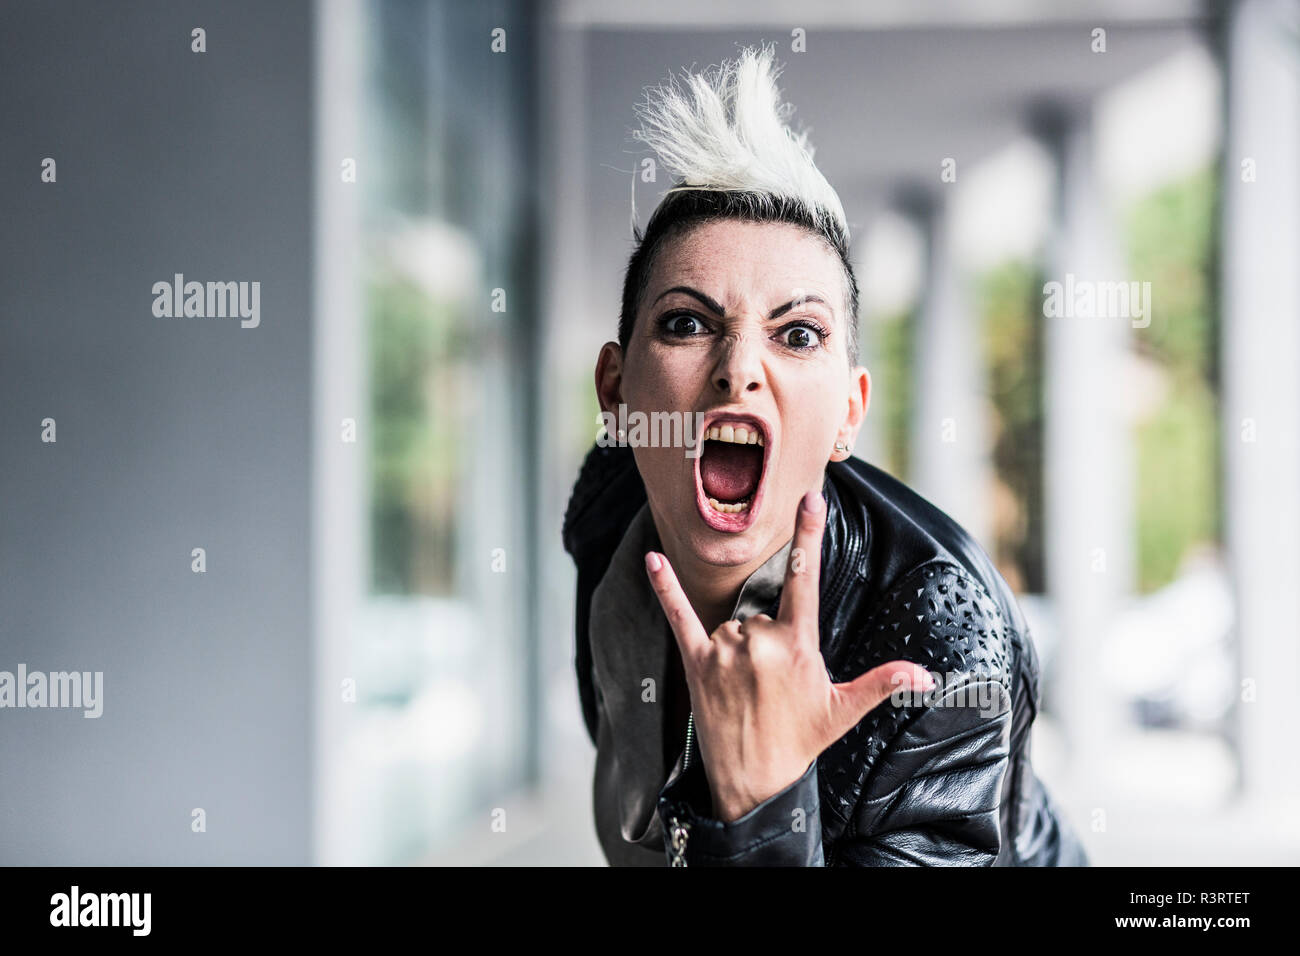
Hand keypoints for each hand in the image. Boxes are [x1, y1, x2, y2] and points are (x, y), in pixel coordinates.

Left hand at [645, 489, 934, 821]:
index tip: (811, 497)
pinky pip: (679, 616)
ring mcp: (726, 650)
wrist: (753, 782)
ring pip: (733, 624)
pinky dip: (665, 587)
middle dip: (768, 641)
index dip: (810, 537)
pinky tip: (652, 559)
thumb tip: (926, 675)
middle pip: (762, 613)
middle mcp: (760, 640)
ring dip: (738, 647)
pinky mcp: (696, 663)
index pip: (807, 579)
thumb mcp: (843, 711)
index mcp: (798, 645)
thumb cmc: (800, 742)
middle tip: (770, 686)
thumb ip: (882, 683)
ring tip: (746, 689)